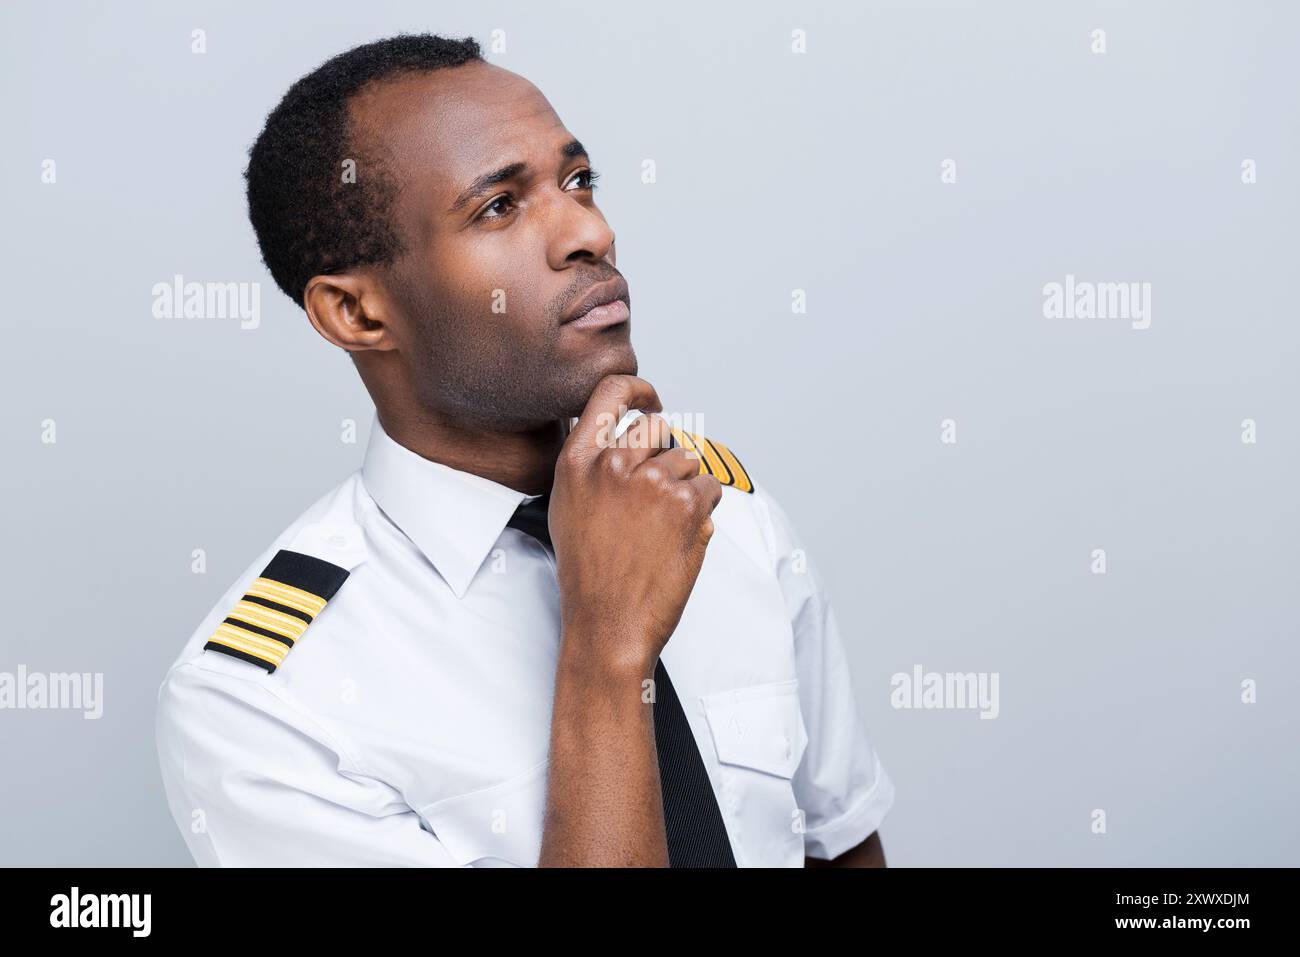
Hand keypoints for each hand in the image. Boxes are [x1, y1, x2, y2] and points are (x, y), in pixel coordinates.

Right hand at [548, 374, 722, 674]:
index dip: (639, 389)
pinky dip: (704, 507)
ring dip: (686, 487)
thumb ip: (593, 466)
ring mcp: (651, 481)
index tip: (651, 399)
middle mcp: (612, 464)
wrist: (608, 623)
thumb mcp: (569, 507)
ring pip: (687, 459)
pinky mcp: (685, 503)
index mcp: (578, 461)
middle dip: (665, 454)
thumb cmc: (589, 574)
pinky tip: (681, 534)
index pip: (611, 393)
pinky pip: (710, 486)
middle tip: (658, 495)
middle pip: (657, 428)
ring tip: (663, 527)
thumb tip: (626, 437)